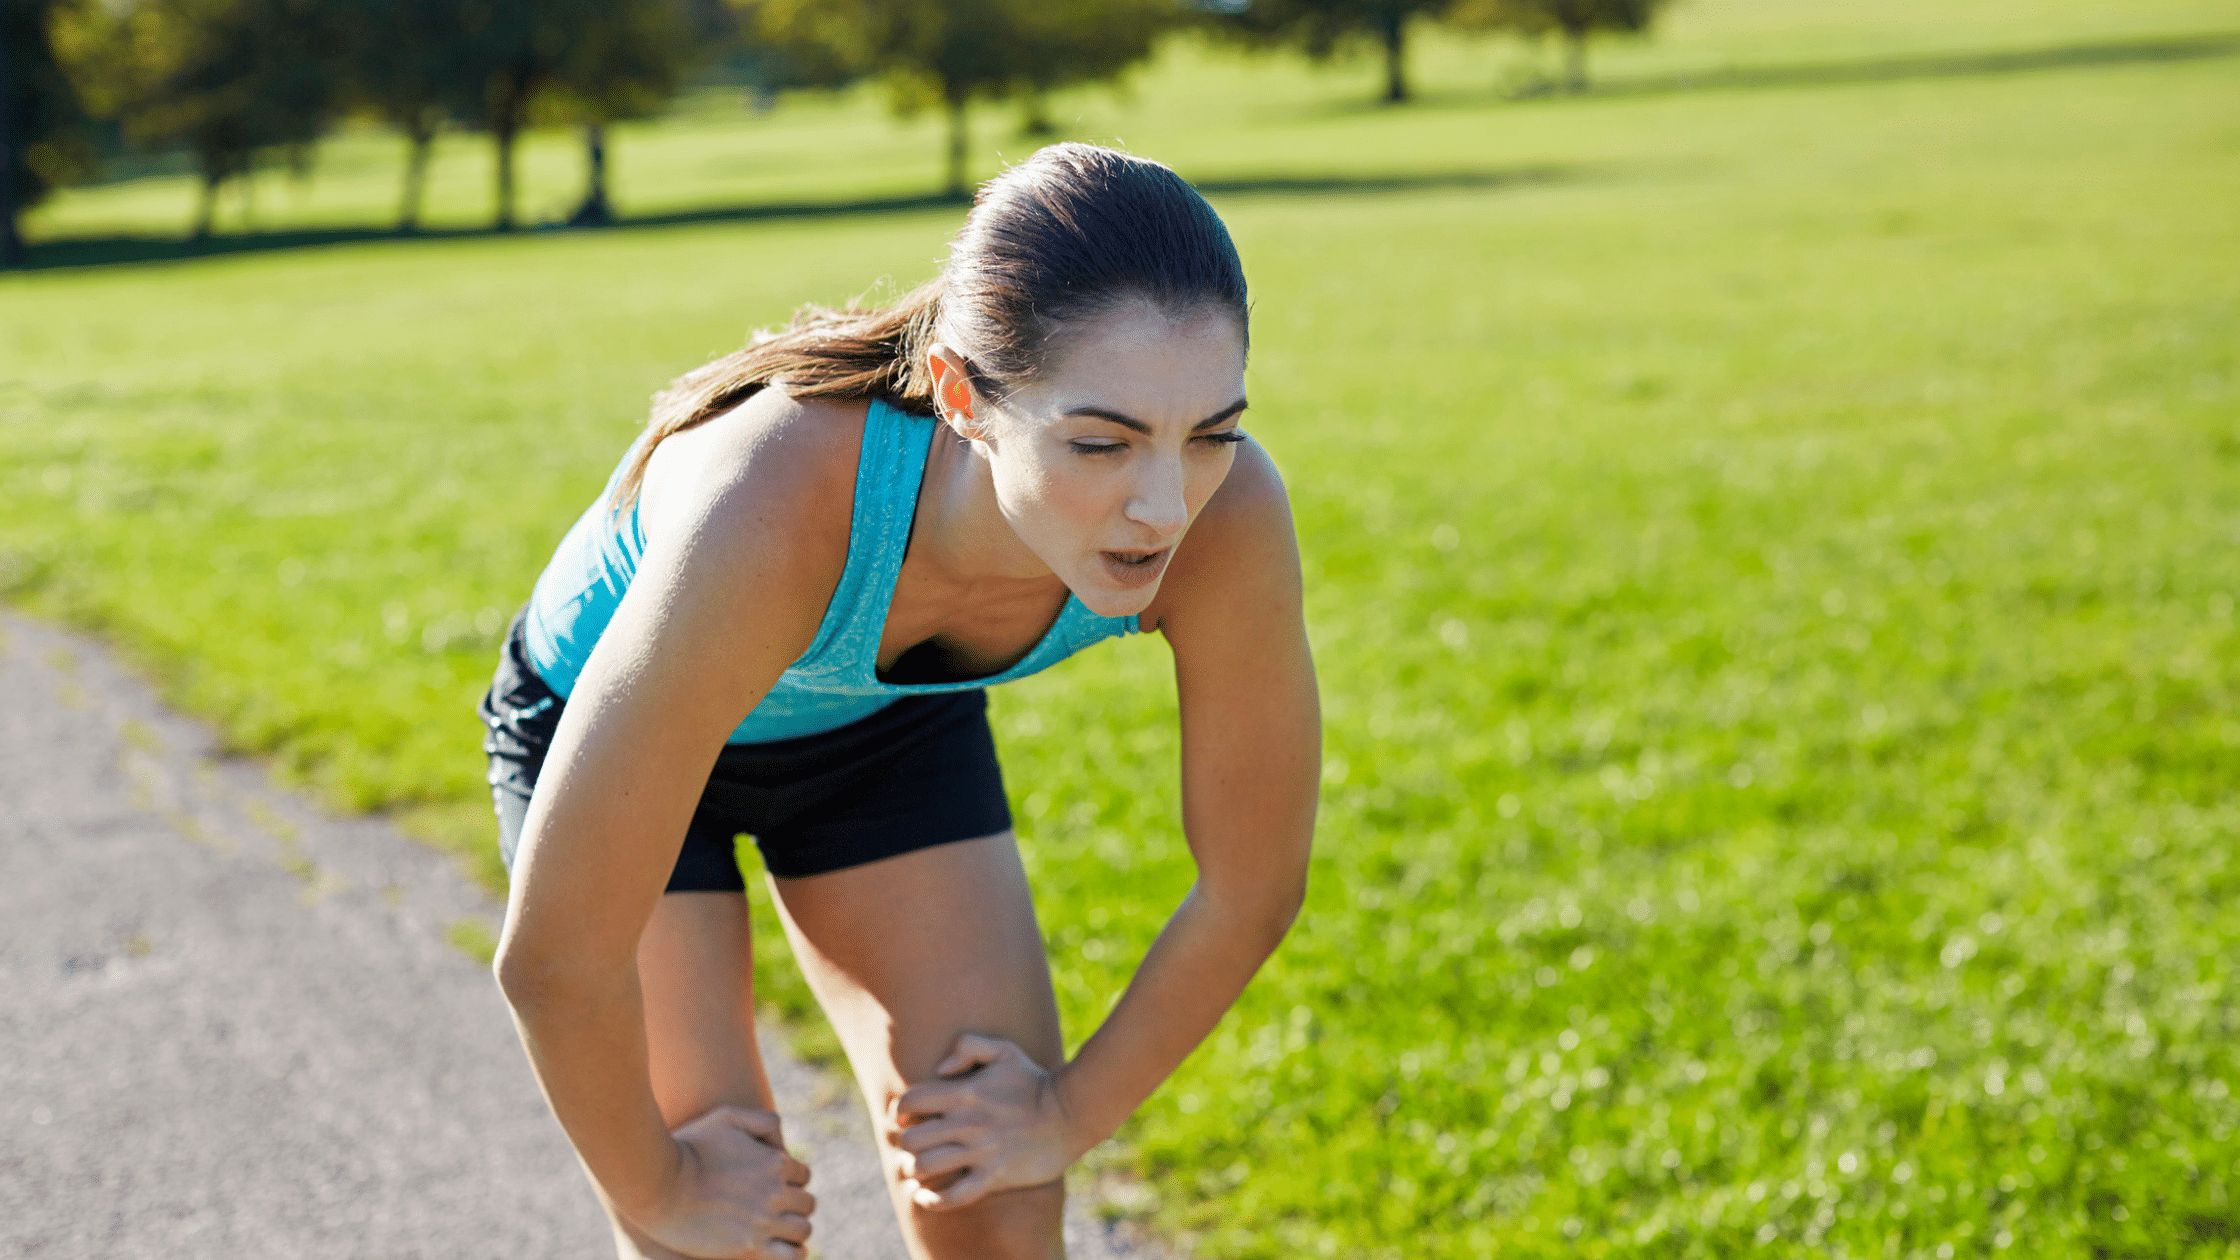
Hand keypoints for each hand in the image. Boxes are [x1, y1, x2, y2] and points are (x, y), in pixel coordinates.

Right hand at [639, 1106, 814, 1258]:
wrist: (659, 1184)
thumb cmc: (689, 1146)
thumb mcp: (727, 1117)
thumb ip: (763, 1121)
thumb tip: (783, 1143)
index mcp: (775, 1162)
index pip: (803, 1175)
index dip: (789, 1180)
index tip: (770, 1185)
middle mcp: (776, 1191)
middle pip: (806, 1203)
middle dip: (793, 1205)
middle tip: (773, 1209)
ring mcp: (764, 1220)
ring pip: (803, 1229)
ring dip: (794, 1229)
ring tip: (776, 1230)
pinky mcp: (749, 1246)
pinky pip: (792, 1255)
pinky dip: (793, 1252)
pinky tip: (780, 1249)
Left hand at [886, 1033, 1078, 1210]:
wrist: (1070, 1115)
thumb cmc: (1034, 1081)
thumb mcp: (1005, 1050)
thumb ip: (968, 1046)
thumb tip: (941, 1069)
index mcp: (965, 1093)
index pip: (910, 1100)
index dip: (900, 1108)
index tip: (907, 1115)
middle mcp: (968, 1124)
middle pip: (911, 1139)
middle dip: (905, 1142)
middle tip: (913, 1143)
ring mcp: (980, 1152)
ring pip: (925, 1168)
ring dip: (915, 1170)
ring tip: (918, 1167)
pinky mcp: (994, 1177)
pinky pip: (953, 1197)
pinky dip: (933, 1201)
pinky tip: (926, 1196)